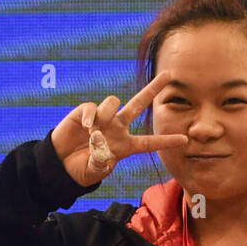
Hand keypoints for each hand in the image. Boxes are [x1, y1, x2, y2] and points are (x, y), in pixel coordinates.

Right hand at [50, 69, 188, 187]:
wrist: (61, 164)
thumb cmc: (82, 169)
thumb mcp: (95, 170)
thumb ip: (100, 158)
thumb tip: (97, 135)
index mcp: (125, 145)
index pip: (149, 142)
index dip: (166, 141)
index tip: (185, 140)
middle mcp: (118, 128)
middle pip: (139, 105)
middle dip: (153, 89)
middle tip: (168, 75)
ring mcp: (103, 118)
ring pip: (114, 102)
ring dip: (107, 114)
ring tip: (93, 131)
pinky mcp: (86, 112)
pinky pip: (93, 107)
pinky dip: (89, 116)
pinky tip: (85, 126)